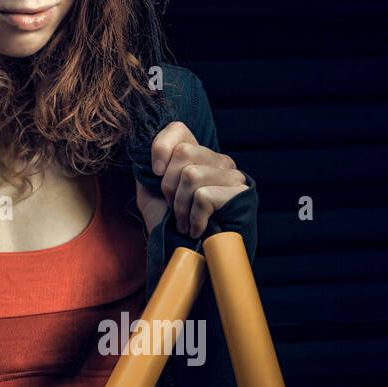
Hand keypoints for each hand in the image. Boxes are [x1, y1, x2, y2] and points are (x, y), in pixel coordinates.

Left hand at [133, 121, 248, 238]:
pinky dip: (194, 217)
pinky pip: (204, 196)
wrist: (188, 257)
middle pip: (183, 153)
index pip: (178, 129)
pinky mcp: (241, 195)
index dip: (160, 147)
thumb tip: (146, 148)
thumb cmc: (169, 225)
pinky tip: (197, 229)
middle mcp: (219, 161)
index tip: (155, 173)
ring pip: (192, 175)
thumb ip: (150, 166)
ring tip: (184, 222)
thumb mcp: (150, 191)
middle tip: (174, 208)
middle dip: (168, 186)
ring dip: (181, 206)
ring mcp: (233, 176)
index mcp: (198, 155)